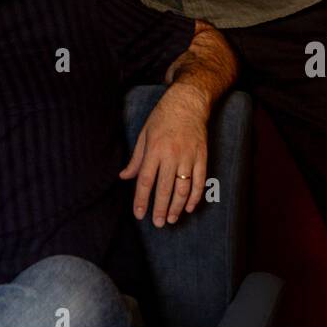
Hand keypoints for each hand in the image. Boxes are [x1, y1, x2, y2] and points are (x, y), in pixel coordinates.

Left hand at [119, 83, 209, 226]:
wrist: (188, 102)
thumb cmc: (162, 118)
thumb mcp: (144, 134)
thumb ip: (136, 159)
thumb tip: (124, 177)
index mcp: (154, 149)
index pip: (146, 181)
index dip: (142, 200)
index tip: (139, 215)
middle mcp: (171, 155)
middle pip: (165, 188)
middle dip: (160, 209)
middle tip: (158, 223)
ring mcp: (188, 157)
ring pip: (183, 189)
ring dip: (177, 207)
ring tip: (172, 219)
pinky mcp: (202, 157)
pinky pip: (200, 182)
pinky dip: (195, 197)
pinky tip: (190, 207)